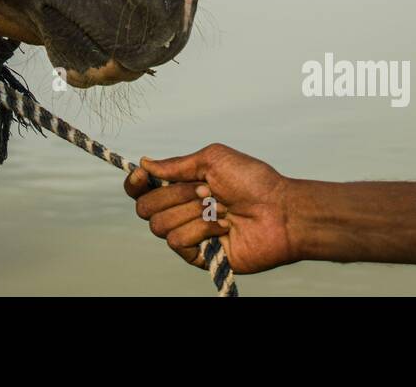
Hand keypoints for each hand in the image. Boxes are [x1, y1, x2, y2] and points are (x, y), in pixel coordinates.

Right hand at [124, 143, 293, 273]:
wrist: (280, 212)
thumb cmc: (253, 181)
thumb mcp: (213, 159)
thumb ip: (176, 164)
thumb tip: (145, 163)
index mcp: (183, 186)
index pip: (143, 189)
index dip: (136, 183)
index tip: (142, 175)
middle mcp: (182, 210)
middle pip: (145, 208)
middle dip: (171, 195)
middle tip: (203, 190)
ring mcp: (190, 234)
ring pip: (160, 226)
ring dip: (191, 212)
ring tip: (219, 208)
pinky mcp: (199, 256)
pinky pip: (178, 242)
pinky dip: (201, 229)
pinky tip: (223, 227)